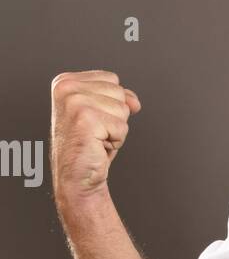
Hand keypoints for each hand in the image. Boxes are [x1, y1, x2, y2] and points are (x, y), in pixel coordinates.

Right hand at [50, 70, 140, 211]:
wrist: (77, 179)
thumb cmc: (88, 147)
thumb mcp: (103, 115)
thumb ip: (118, 98)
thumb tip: (134, 101)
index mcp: (65, 81)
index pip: (112, 79)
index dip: (110, 104)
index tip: (92, 120)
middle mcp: (66, 87)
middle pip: (119, 91)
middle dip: (114, 116)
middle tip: (94, 132)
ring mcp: (74, 101)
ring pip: (123, 108)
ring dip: (115, 129)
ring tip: (95, 139)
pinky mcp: (86, 118)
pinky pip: (122, 126)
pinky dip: (116, 140)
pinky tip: (97, 146)